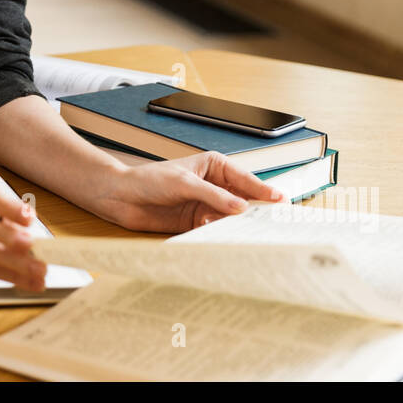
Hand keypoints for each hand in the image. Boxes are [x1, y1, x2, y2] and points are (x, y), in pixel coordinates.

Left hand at [87, 152, 286, 232]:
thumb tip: (241, 208)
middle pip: (243, 199)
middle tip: (273, 222)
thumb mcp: (185, 184)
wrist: (122, 197)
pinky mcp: (197, 222)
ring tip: (250, 233)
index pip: (245, 179)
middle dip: (256, 210)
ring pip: (231, 217)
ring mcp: (206, 204)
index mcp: (215, 166)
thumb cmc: (150, 180)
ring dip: (238, 225)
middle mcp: (214, 185)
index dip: (263, 190)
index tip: (280, 201)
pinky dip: (221, 233)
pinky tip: (224, 236)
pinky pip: (216, 229)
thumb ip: (214, 196)